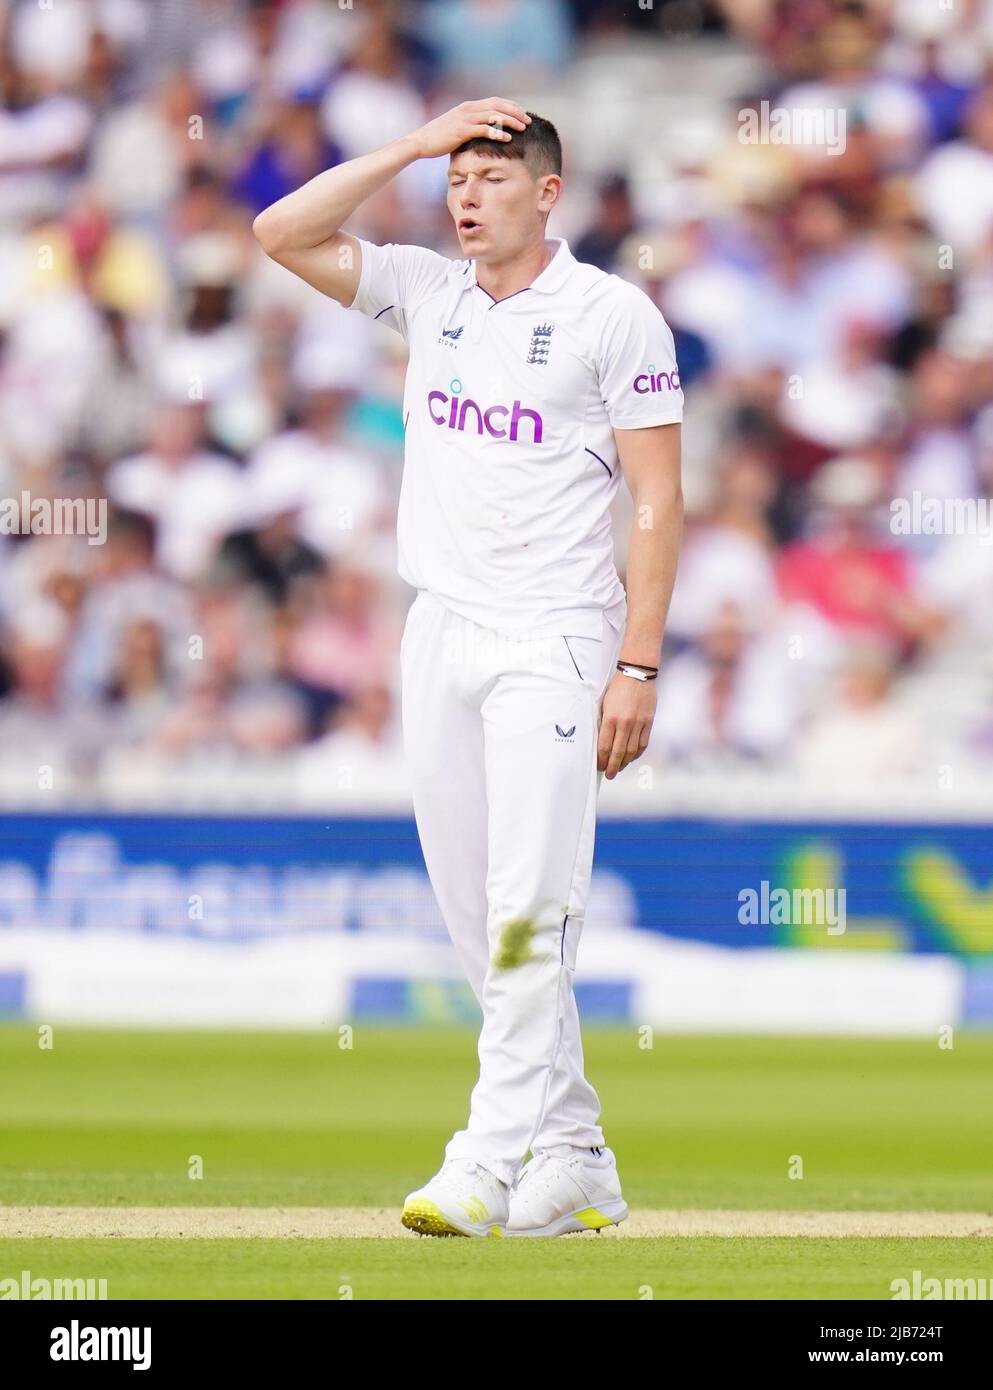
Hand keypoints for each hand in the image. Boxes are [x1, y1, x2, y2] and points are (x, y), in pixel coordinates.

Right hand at [411, 99, 530, 159]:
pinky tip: (507, 138)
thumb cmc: (438, 138)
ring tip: (523, 128)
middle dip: (515, 112)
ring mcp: (465, 118)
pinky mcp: (462, 130)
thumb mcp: (456, 128)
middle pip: (498, 106)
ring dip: (511, 121)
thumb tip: (481, 133)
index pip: (494, 101)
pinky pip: (484, 129)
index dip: (510, 106)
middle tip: (528, 120)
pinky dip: (497, 133)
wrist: (421, 141)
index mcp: (468, 107)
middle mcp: (468, 109)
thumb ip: (470, 126)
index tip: (523, 113)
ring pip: (494, 115)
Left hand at [597, 671, 656, 779]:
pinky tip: (631, 757)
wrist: (637, 673)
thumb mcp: (604, 703)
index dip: (601, 760)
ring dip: (625, 763)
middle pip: (618, 753)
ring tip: (619, 768)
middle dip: (612, 767)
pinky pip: (643, 744)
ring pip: (632, 751)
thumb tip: (601, 742)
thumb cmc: (617, 687)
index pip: (605, 746)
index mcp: (611, 718)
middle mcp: (625, 723)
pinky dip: (637, 753)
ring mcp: (639, 723)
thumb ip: (604, 722)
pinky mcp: (649, 722)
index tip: (599, 766)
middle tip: (609, 775)